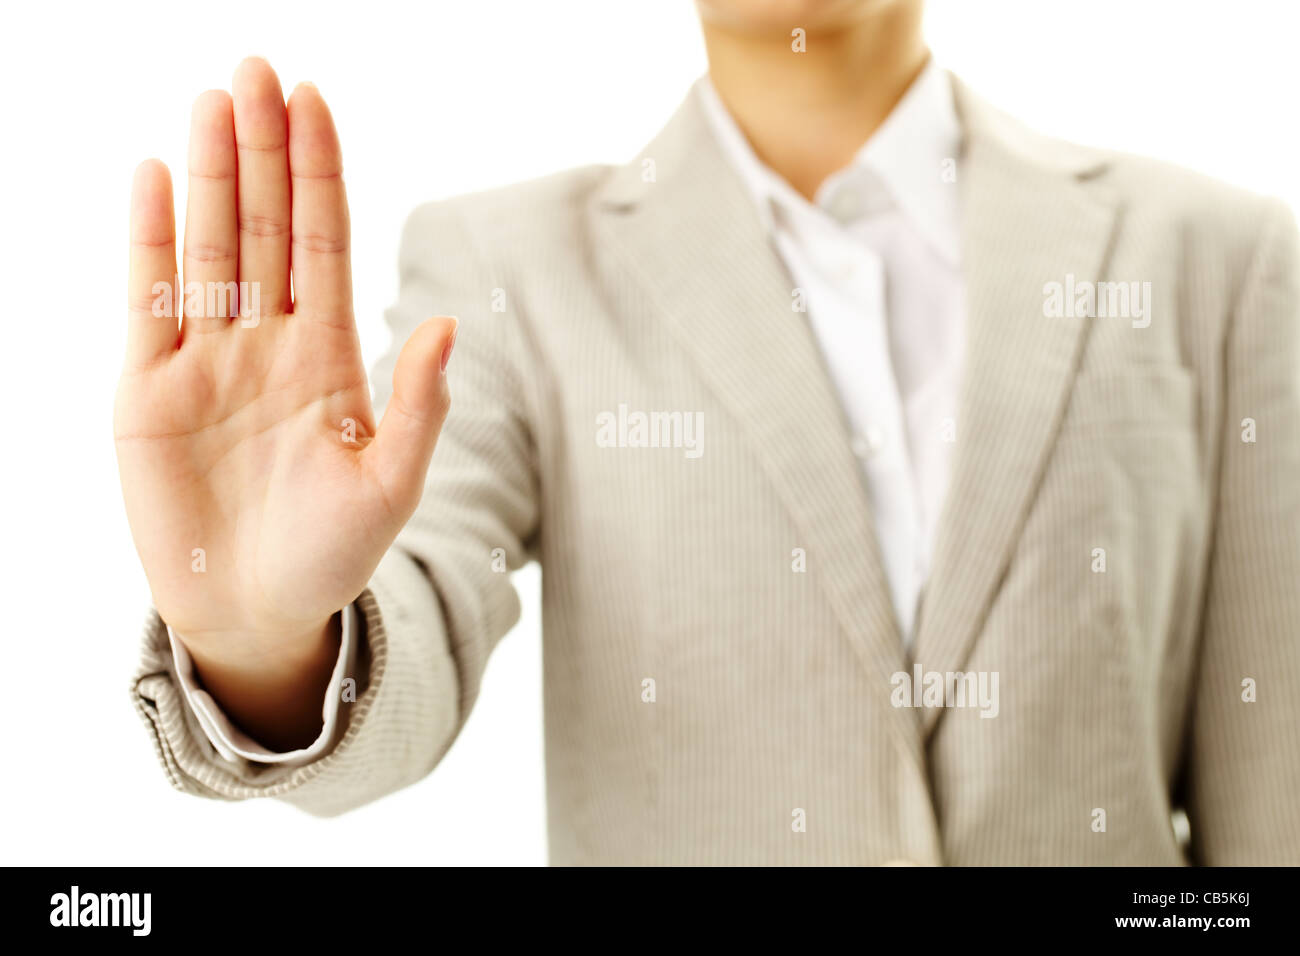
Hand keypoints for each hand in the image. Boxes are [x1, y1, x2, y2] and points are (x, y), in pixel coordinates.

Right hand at [115, 58, 455, 742]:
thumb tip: (445, 324)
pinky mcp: (148, 389)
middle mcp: (267, 342)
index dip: (320, 173)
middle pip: (265, 226)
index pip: (324, 243)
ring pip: (208, 247)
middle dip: (264, 149)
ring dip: (211, 175)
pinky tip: (157, 178)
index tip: (315, 102)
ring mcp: (206, 359)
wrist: (256, 612)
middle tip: (258, 69)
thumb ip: (418, 406)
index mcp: (328, 356)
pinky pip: (148, 300)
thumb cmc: (332, 555)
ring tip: (214, 101)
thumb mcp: (390, 486)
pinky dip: (150, 241)